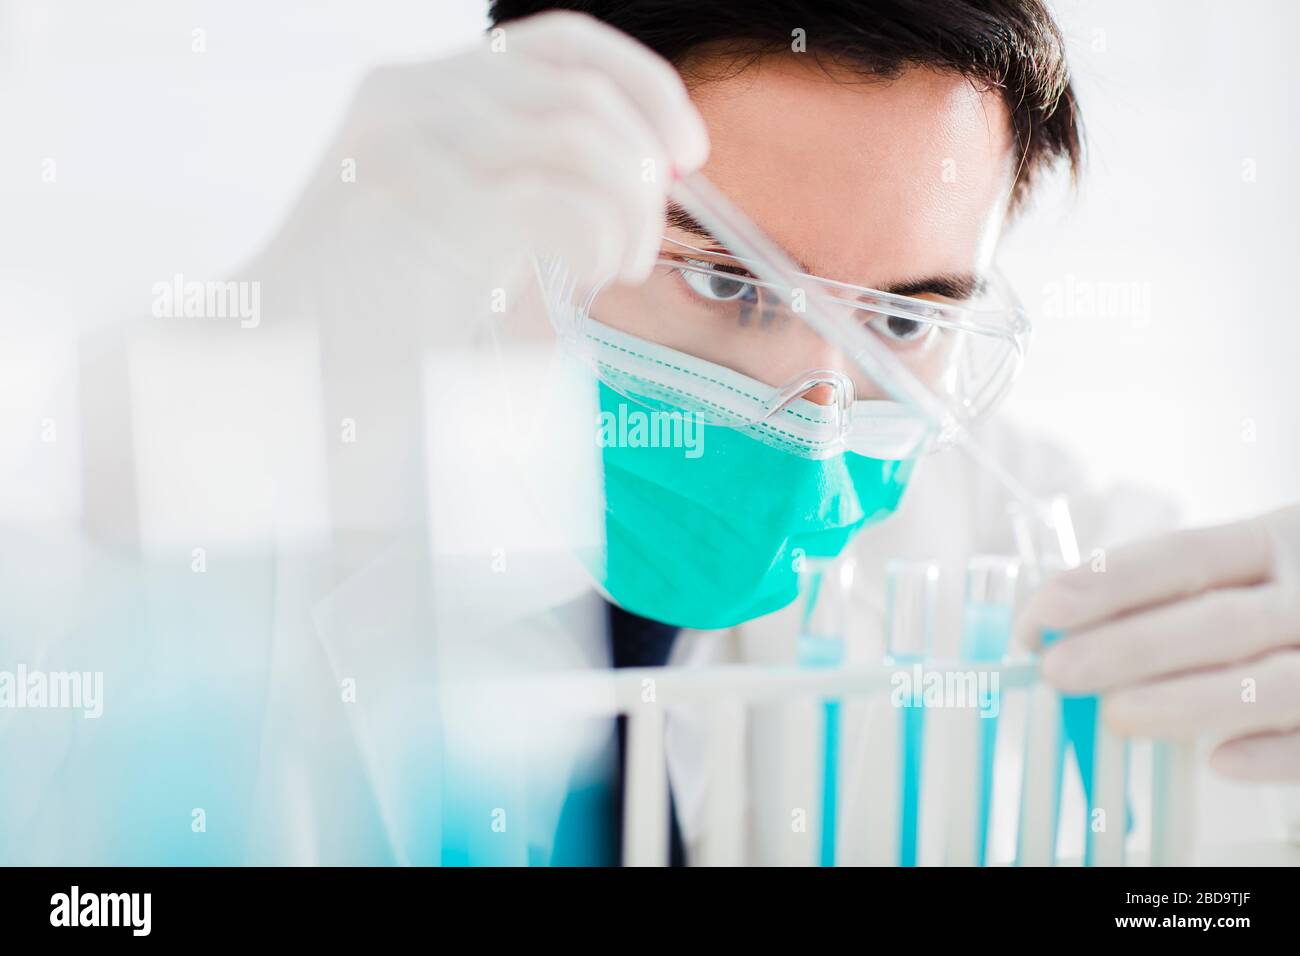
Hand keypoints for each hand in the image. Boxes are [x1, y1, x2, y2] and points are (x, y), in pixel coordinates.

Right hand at [267, 10, 708, 290]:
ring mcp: (409, 141)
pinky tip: (587, 277)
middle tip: (647, 243)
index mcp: (423, 90)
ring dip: (628, 211)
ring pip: (581, 139)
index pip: (559, 41)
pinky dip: (599, 240)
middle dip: (645, 168)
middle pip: (582, 91)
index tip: (688, 149)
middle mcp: (411, 94)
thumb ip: (525, 178)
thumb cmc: (376, 312)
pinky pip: (557, 200)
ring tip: (618, 267)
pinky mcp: (419, 201)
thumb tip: (646, 171)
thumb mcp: (459, 221)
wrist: (278, 370)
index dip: (644, 82)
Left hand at [1014, 504, 1299, 781]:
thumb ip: (1175, 590)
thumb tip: (1065, 624)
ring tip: (1116, 717)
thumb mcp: (1252, 563)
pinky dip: (1277, 754)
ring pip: (1269, 684)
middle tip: (1058, 671)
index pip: (1184, 555)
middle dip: (1131, 647)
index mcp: (1277, 539)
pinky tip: (1221, 761)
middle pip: (1219, 620)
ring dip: (1187, 702)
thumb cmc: (1292, 589)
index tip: (1042, 611)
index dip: (1109, 583)